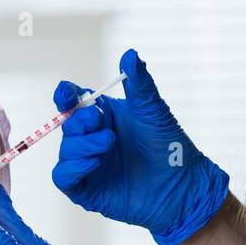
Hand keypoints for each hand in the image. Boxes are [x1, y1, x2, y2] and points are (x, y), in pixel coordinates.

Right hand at [53, 48, 229, 244]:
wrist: (182, 187)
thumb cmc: (170, 148)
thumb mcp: (153, 112)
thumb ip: (139, 84)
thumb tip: (130, 54)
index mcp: (103, 118)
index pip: (74, 102)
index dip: (66, 96)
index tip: (67, 93)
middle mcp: (90, 140)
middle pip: (67, 124)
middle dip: (81, 121)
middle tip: (101, 122)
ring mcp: (86, 165)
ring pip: (66, 149)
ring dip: (83, 144)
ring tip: (109, 143)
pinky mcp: (85, 189)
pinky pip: (64, 176)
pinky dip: (74, 167)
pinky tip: (95, 162)